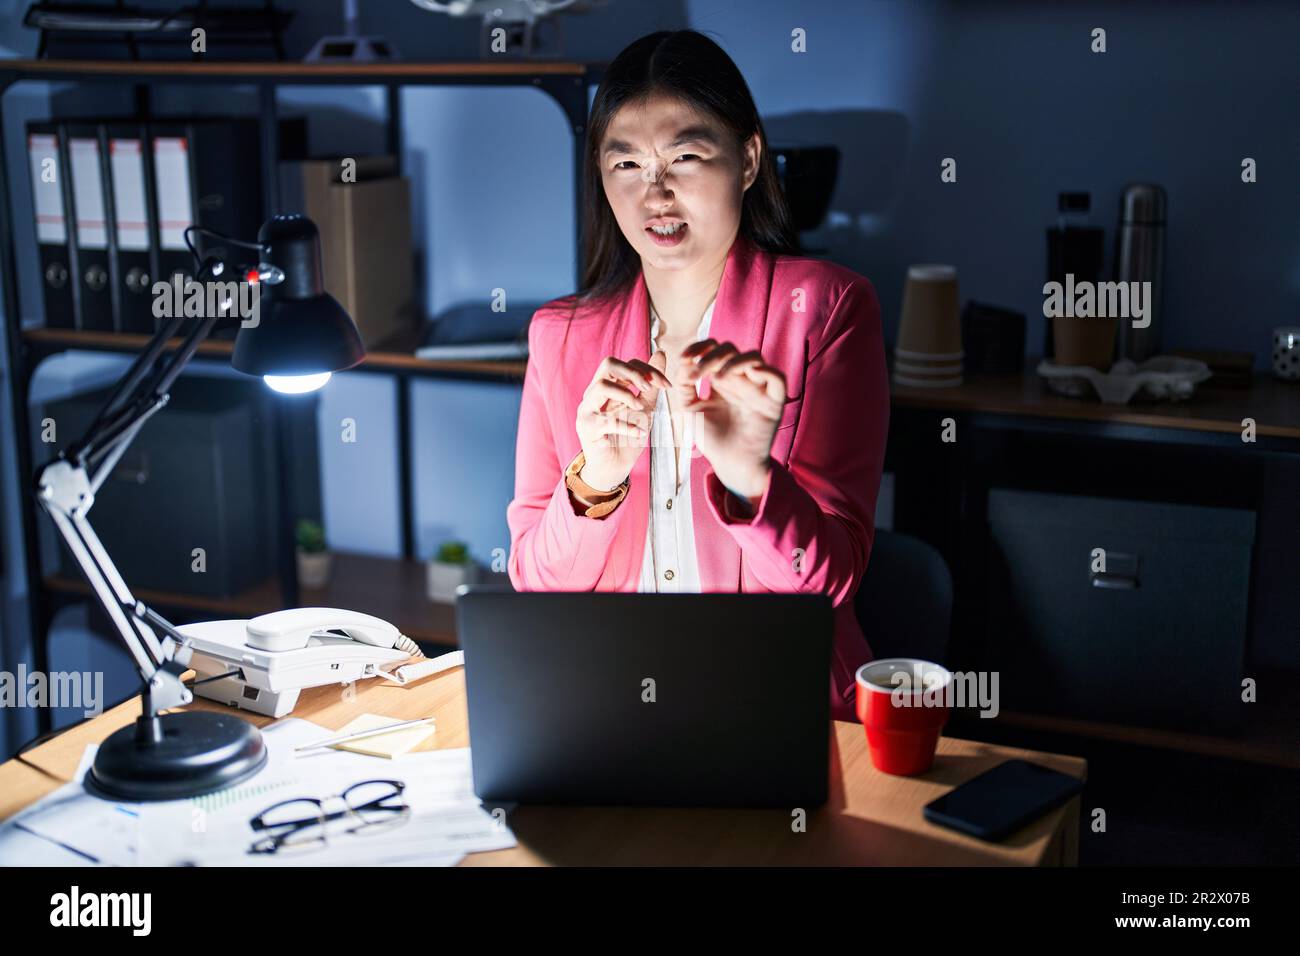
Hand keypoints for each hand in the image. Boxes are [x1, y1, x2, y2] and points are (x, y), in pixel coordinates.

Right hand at [574, 352, 671, 490]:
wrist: (615, 466)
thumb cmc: (628, 435)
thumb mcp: (645, 406)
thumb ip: (651, 383)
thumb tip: (661, 352)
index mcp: (607, 385)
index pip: (624, 363)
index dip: (647, 368)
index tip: (666, 385)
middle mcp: (593, 393)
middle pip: (608, 364)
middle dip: (633, 372)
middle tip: (650, 387)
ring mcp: (587, 410)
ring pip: (601, 386)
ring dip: (626, 394)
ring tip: (641, 408)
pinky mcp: (587, 429)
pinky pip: (607, 421)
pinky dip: (627, 426)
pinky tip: (639, 434)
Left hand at [676, 339, 784, 498]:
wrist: (730, 464)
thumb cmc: (711, 439)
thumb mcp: (690, 408)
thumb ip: (684, 385)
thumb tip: (685, 361)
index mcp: (722, 379)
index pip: (714, 349)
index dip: (699, 347)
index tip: (683, 359)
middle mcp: (741, 379)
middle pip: (730, 349)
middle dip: (711, 356)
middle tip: (697, 373)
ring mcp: (758, 388)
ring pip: (753, 357)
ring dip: (733, 362)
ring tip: (717, 378)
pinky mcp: (774, 401)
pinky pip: (777, 377)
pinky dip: (764, 371)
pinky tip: (747, 376)